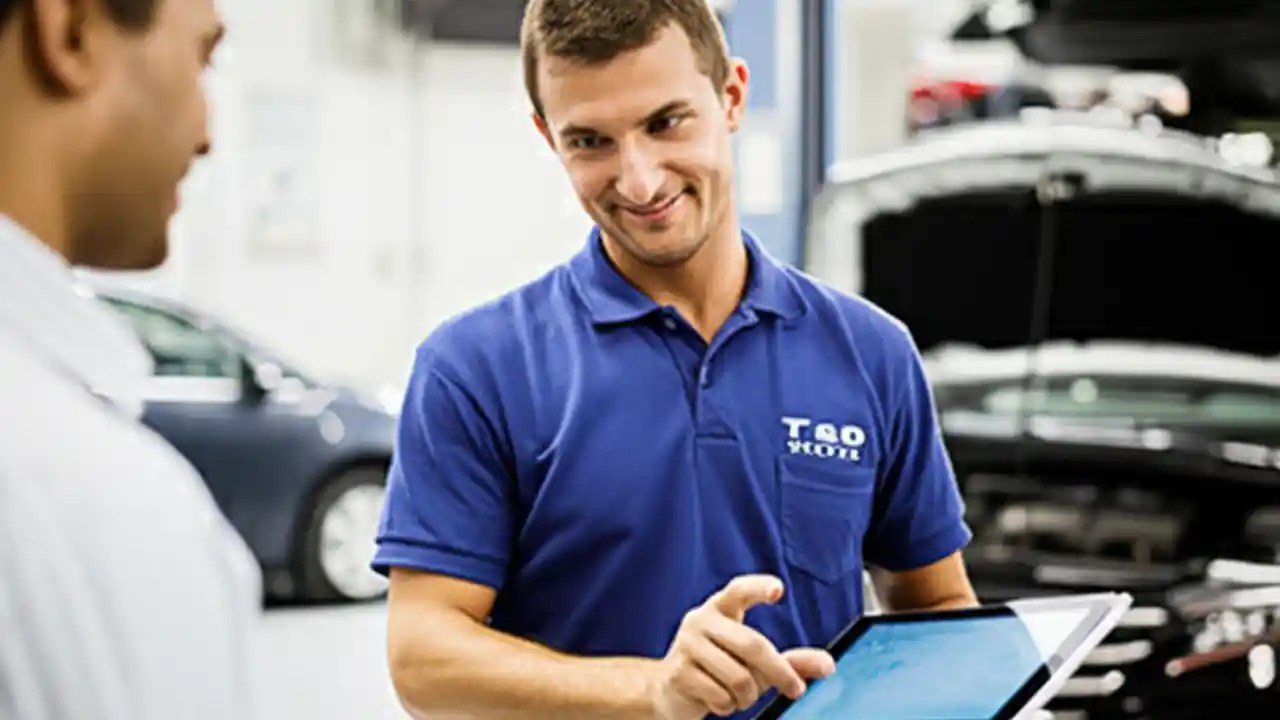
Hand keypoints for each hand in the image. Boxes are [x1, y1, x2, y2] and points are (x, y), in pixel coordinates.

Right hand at [649, 574, 834, 718]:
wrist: (668, 692)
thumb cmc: (719, 669)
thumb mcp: (756, 662)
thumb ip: (790, 661)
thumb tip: (827, 664)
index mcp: (720, 608)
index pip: (738, 590)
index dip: (757, 588)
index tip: (778, 590)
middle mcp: (700, 620)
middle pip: (752, 645)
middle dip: (779, 672)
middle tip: (796, 689)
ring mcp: (686, 645)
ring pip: (738, 677)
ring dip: (747, 696)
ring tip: (739, 695)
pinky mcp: (678, 672)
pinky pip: (720, 695)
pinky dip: (727, 706)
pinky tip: (717, 700)